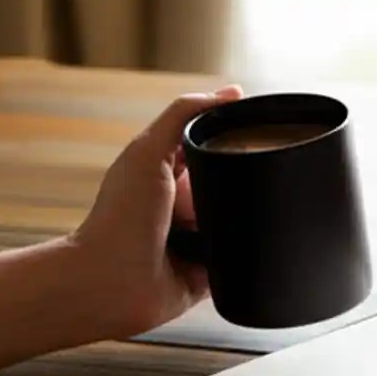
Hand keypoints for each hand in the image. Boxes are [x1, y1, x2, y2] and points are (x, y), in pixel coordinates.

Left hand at [67, 85, 242, 337]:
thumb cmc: (120, 218)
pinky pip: (242, 258)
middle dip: (246, 179)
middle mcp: (182, 206)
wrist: (112, 282)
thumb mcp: (147, 153)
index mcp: (167, 174)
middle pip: (231, 182)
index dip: (233, 135)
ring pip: (241, 221)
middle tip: (263, 174)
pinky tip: (257, 246)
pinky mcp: (210, 272)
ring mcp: (197, 240)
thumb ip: (181, 117)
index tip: (262, 127)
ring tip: (258, 215)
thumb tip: (228, 93)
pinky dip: (249, 253)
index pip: (209, 145)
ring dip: (249, 218)